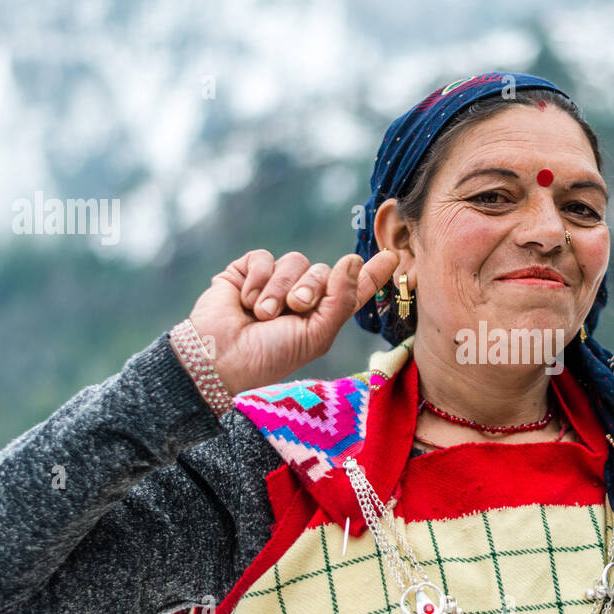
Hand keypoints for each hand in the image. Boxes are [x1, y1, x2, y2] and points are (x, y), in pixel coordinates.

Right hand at [186, 248, 398, 394]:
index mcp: (323, 316)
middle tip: (294, 309)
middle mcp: (301, 296)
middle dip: (310, 289)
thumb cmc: (270, 356)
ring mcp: (274, 283)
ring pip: (294, 261)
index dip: (372, 273)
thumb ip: (341, 299)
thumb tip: (352, 258)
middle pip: (322, 270)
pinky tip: (245, 301)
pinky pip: (263, 257)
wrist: (220, 358)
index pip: (353, 289)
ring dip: (279, 289)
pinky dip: (257, 278)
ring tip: (262, 315)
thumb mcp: (316, 335)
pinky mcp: (246, 272)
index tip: (392, 256)